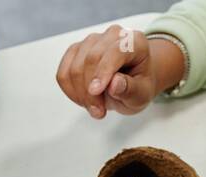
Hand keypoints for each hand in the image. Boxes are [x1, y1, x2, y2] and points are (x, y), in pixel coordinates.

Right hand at [55, 27, 174, 117]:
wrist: (133, 79)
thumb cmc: (139, 84)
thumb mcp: (142, 94)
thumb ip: (130, 89)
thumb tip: (114, 84)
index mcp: (135, 42)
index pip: (115, 51)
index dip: (103, 71)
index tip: (95, 92)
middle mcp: (112, 36)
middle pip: (91, 59)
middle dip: (90, 91)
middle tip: (99, 112)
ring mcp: (91, 41)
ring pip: (74, 67)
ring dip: (80, 93)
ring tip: (94, 107)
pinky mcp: (75, 51)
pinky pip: (63, 73)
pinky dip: (70, 91)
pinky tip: (83, 99)